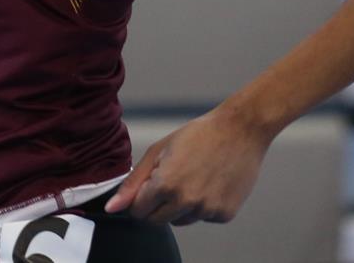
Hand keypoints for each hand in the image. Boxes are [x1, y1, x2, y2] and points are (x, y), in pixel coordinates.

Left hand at [100, 102, 272, 226]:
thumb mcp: (160, 151)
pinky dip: (203, 205)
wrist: (240, 130)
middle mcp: (186, 202)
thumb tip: (112, 208)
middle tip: (169, 181)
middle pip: (157, 221)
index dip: (140, 199)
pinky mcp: (224, 214)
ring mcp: (207, 210)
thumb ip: (133, 183)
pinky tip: (211, 181)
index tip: (149, 186)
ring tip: (193, 177)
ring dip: (180, 206)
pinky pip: (203, 218)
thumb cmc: (198, 135)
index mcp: (166, 185)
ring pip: (180, 221)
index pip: (138, 212)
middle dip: (156, 206)